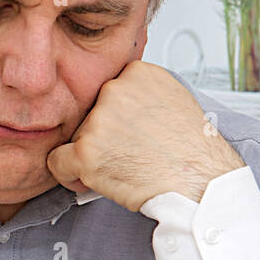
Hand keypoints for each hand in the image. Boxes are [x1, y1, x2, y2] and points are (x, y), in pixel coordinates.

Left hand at [47, 61, 244, 211]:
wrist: (202, 186)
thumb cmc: (194, 153)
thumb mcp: (174, 103)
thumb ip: (143, 96)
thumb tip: (119, 106)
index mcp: (138, 73)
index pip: (108, 93)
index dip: (117, 119)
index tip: (133, 134)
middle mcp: (115, 90)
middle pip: (90, 114)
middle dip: (103, 137)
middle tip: (130, 155)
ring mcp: (98, 120)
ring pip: (76, 138)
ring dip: (91, 157)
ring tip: (125, 169)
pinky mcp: (86, 151)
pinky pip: (57, 161)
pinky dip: (71, 175)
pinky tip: (97, 181)